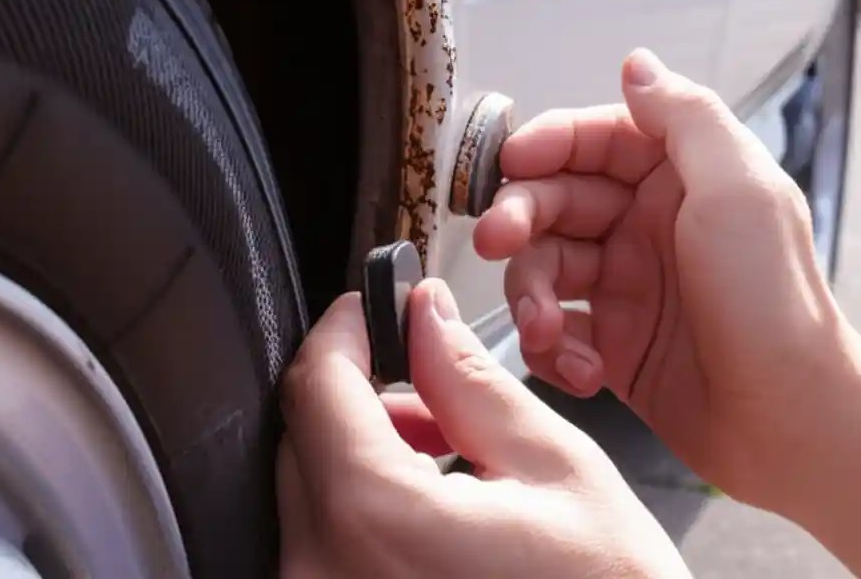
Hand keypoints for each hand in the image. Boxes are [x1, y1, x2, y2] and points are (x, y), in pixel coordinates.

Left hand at [277, 280, 689, 578]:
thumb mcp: (556, 472)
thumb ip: (473, 383)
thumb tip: (427, 317)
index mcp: (379, 521)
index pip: (316, 388)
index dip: (344, 331)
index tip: (371, 309)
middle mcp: (326, 575)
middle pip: (304, 437)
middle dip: (362, 392)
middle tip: (431, 382)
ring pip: (310, 489)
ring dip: (364, 450)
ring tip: (444, 453)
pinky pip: (321, 542)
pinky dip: (361, 505)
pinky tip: (428, 505)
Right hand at [473, 48, 857, 507]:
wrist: (793, 420)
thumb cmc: (774, 303)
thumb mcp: (737, 188)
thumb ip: (683, 116)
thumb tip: (637, 65)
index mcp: (682, 178)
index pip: (596, 139)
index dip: (547, 143)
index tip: (512, 161)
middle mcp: (650, 226)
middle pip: (555, 202)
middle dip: (520, 220)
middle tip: (498, 244)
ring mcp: (629, 287)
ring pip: (543, 269)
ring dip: (530, 297)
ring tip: (546, 330)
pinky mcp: (615, 345)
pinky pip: (554, 332)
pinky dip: (554, 349)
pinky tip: (584, 368)